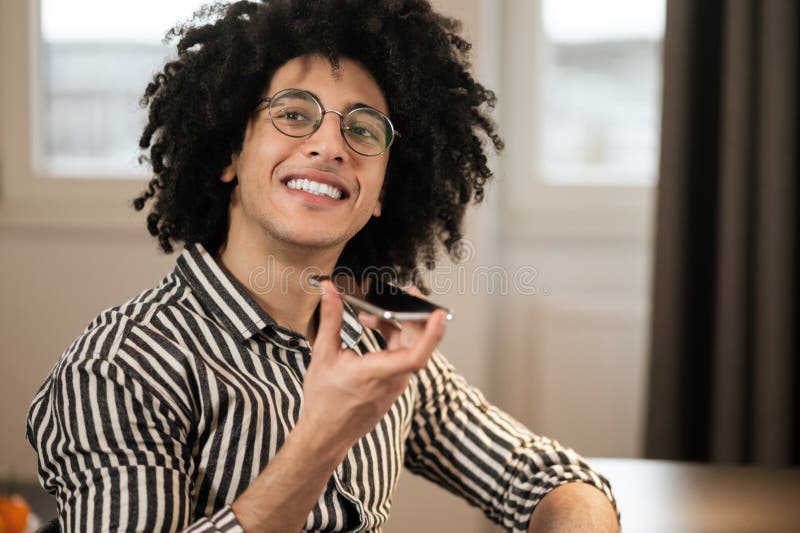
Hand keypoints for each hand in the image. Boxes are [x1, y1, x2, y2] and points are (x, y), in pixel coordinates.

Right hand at [298, 281, 447, 462]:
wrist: (326, 434)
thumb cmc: (324, 401)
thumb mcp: (323, 355)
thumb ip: (331, 319)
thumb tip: (330, 291)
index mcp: (378, 374)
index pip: (416, 355)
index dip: (432, 334)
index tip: (440, 315)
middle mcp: (394, 380)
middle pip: (416, 343)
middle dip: (411, 314)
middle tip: (402, 293)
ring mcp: (396, 383)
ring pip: (409, 347)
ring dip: (396, 325)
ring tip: (370, 313)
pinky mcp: (394, 384)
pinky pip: (402, 355)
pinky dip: (392, 337)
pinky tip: (372, 327)